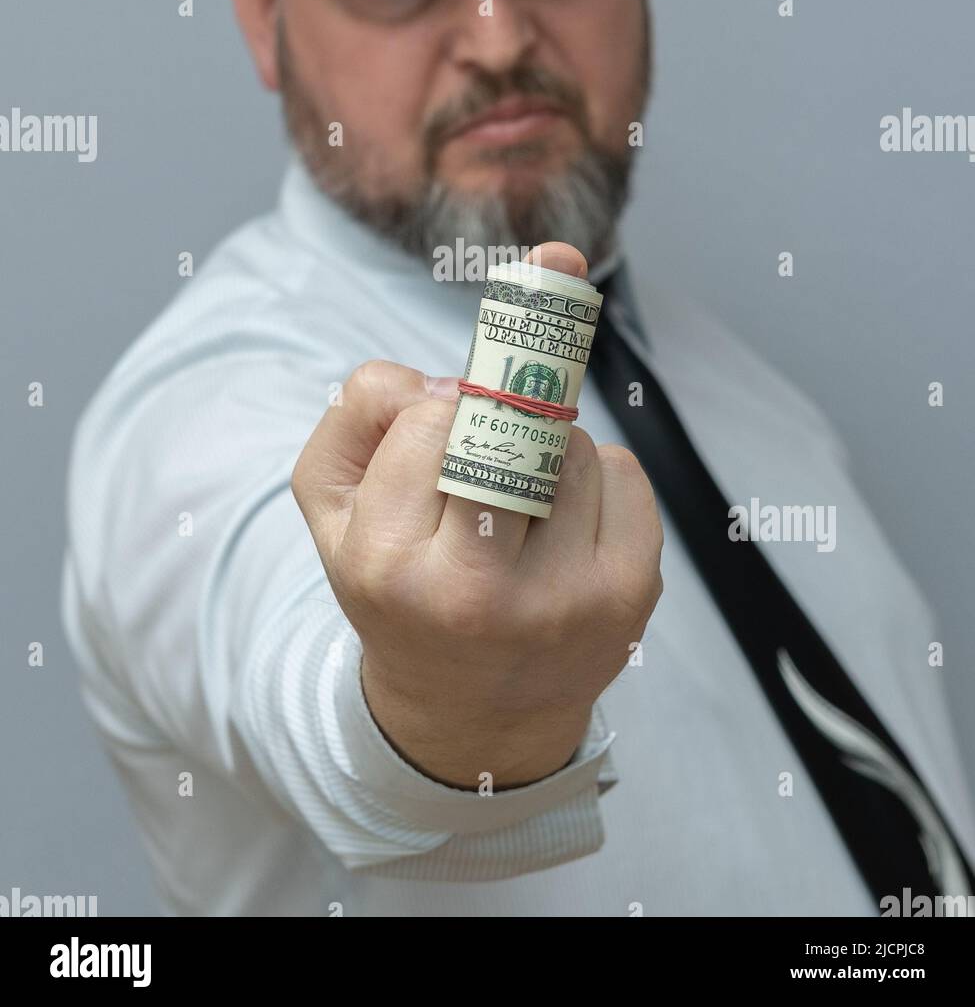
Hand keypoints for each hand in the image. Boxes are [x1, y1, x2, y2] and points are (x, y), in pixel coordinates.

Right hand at [291, 243, 663, 790]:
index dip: (435, 415)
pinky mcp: (629, 594)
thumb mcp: (336, 508)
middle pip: (509, 427)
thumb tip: (445, 376)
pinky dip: (597, 479)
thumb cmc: (401, 589)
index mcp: (391, 567)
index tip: (433, 448)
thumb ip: (356, 414)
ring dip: (548, 450)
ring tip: (522, 504)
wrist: (473, 712)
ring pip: (571, 445)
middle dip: (497, 421)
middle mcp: (479, 592)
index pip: (430, 422)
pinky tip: (564, 525)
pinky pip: (625, 474)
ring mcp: (564, 597)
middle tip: (487, 452)